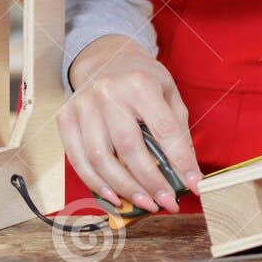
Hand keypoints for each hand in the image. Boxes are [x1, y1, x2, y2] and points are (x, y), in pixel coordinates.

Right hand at [60, 34, 200, 212]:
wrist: (105, 57)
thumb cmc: (142, 79)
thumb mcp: (168, 92)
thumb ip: (177, 128)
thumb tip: (186, 171)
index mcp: (141, 84)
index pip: (165, 130)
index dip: (181, 161)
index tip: (195, 185)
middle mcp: (109, 93)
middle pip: (129, 148)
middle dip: (151, 182)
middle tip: (167, 203)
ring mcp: (84, 106)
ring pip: (100, 158)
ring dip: (124, 188)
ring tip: (145, 204)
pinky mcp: (65, 118)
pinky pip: (78, 159)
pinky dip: (95, 183)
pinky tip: (113, 197)